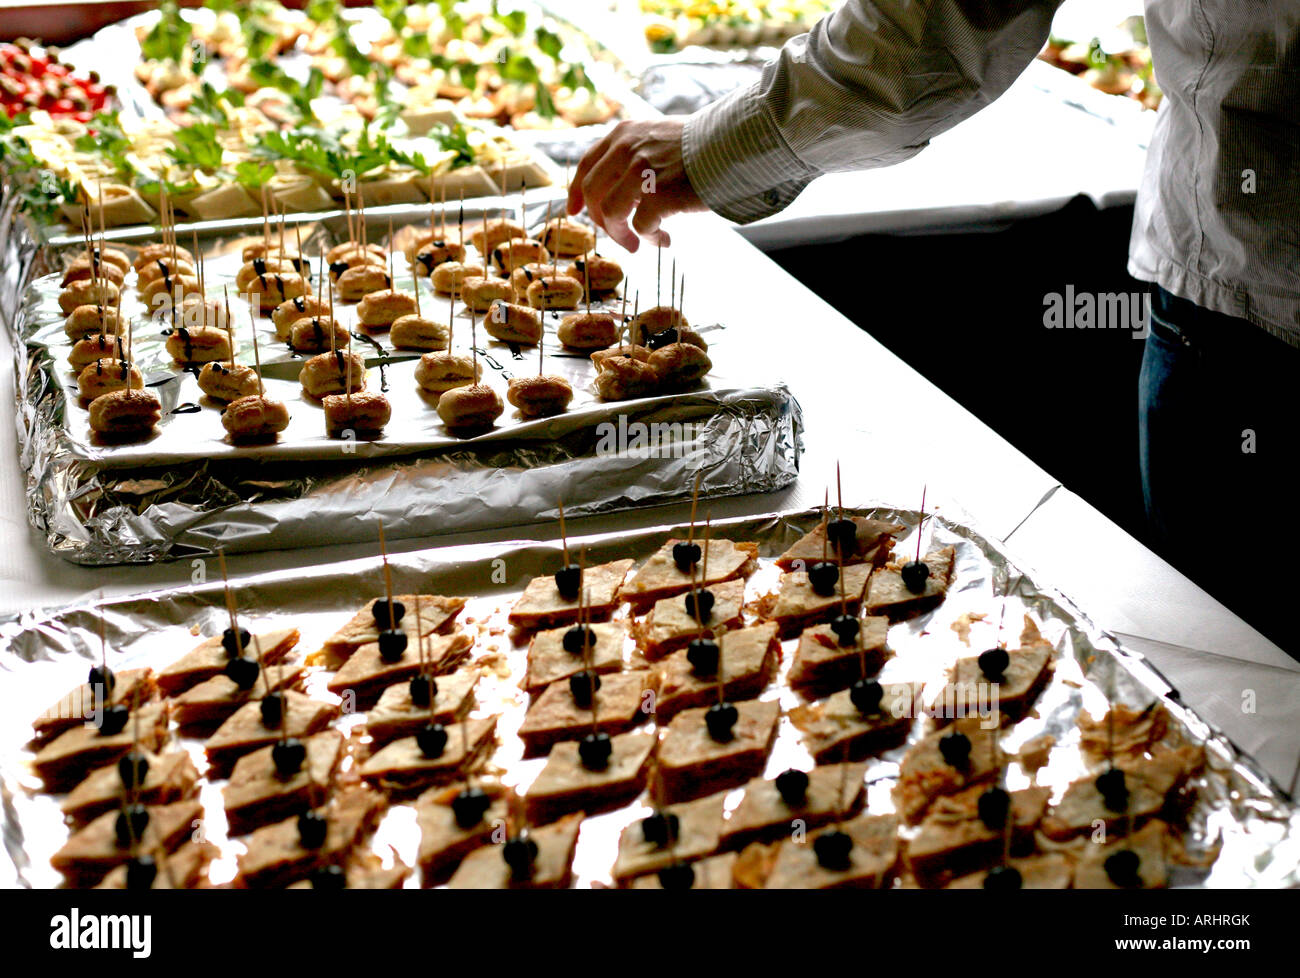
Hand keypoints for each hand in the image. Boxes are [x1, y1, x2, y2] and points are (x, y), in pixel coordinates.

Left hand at [567, 119, 707, 251]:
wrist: (735, 144)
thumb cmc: (704, 145)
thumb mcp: (659, 135)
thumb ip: (636, 154)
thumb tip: (620, 190)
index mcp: (624, 134)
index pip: (587, 165)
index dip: (576, 192)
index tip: (574, 211)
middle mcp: (627, 149)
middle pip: (594, 194)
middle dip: (602, 222)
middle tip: (620, 237)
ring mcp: (641, 171)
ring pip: (612, 213)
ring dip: (621, 235)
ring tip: (638, 244)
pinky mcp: (660, 194)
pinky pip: (641, 226)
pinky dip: (649, 238)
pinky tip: (664, 240)